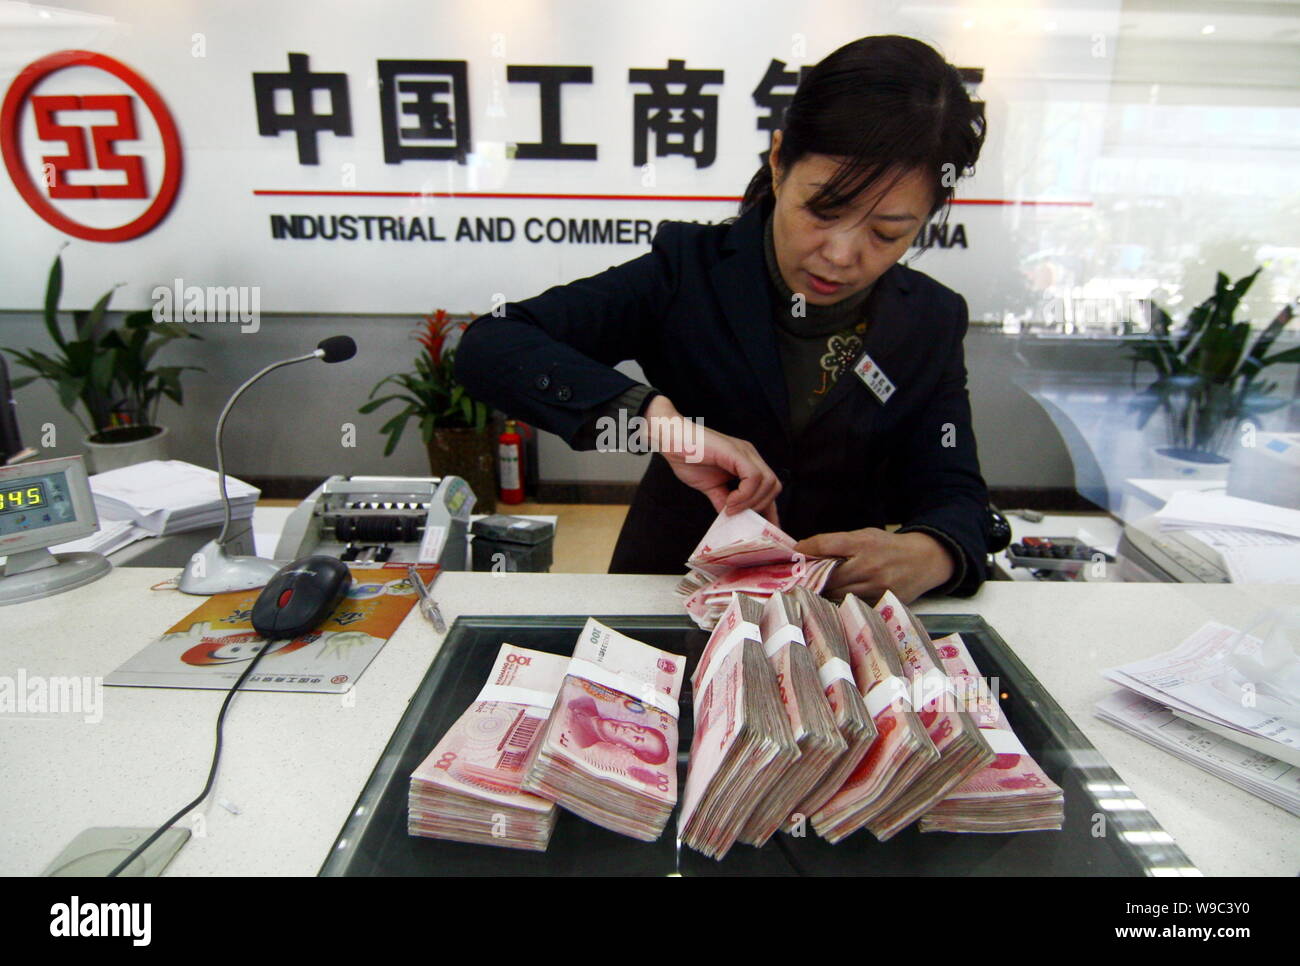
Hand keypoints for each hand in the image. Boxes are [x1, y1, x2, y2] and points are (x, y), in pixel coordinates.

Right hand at [645, 395, 781, 524]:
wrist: (670, 439)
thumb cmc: (687, 457)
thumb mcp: (710, 486)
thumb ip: (723, 500)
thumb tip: (732, 519)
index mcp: (747, 463)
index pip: (769, 489)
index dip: (770, 511)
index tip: (764, 531)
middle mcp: (750, 456)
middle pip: (774, 486)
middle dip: (762, 507)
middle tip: (741, 517)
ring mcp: (745, 452)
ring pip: (768, 482)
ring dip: (751, 501)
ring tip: (731, 508)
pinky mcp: (736, 452)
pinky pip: (753, 477)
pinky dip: (744, 494)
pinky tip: (730, 501)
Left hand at [793, 528, 954, 604]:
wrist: (924, 560)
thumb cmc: (889, 547)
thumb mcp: (866, 536)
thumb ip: (839, 543)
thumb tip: (807, 552)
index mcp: (862, 543)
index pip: (826, 544)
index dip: (806, 549)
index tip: (792, 554)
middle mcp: (868, 565)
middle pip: (828, 575)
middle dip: (810, 578)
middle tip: (793, 580)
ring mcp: (876, 586)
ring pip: (838, 594)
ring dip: (822, 594)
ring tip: (809, 592)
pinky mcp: (882, 602)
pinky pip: (853, 606)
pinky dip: (840, 603)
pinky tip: (831, 602)